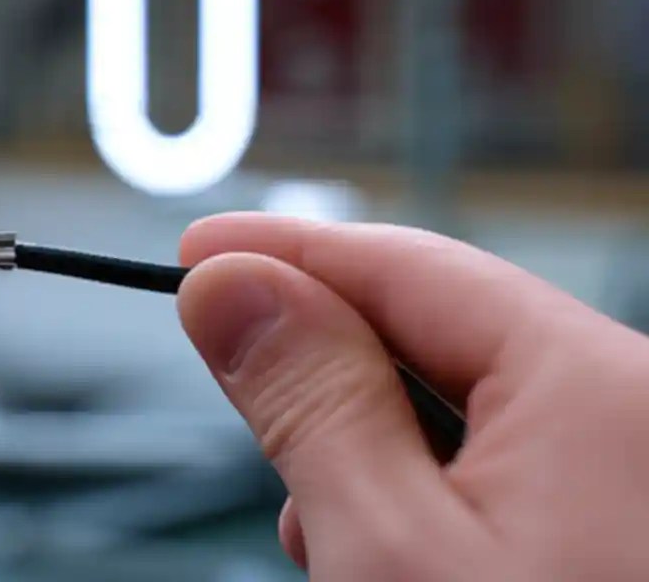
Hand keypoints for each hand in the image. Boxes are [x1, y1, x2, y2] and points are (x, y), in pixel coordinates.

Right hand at [178, 213, 648, 579]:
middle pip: (441, 336)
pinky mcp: (625, 527)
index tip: (197, 255)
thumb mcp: (389, 545)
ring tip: (326, 535)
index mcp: (600, 387)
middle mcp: (639, 413)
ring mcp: (637, 474)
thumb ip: (310, 402)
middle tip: (244, 404)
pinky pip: (512, 471)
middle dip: (332, 370)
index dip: (285, 250)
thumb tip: (233, 286)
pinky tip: (396, 555)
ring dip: (377, 451)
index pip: (408, 264)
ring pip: (471, 410)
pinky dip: (434, 496)